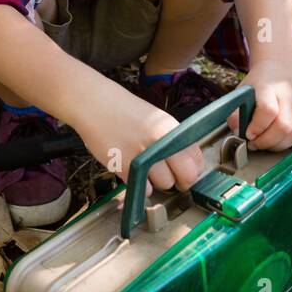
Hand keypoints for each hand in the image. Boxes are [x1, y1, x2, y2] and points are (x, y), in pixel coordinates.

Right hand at [77, 81, 204, 196]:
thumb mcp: (156, 119)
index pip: (196, 160)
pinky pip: (143, 188)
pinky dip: (141, 185)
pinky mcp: (123, 166)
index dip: (193, 170)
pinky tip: (134, 171)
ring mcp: (142, 155)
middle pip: (186, 177)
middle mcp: (160, 142)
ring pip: (164, 184)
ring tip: (146, 168)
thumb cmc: (124, 110)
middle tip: (173, 178)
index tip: (186, 171)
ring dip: (157, 181)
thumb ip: (173, 140)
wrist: (95, 103)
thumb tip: (188, 164)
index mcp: (171, 128)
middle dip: (181, 181)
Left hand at [227, 63, 291, 151]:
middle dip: (267, 141)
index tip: (249, 135)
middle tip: (256, 143)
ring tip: (268, 142)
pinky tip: (284, 139)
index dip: (258, 127)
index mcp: (268, 88)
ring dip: (280, 145)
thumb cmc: (257, 88)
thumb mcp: (241, 95)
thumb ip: (235, 114)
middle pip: (284, 126)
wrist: (276, 73)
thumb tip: (238, 132)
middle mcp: (288, 95)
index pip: (268, 110)